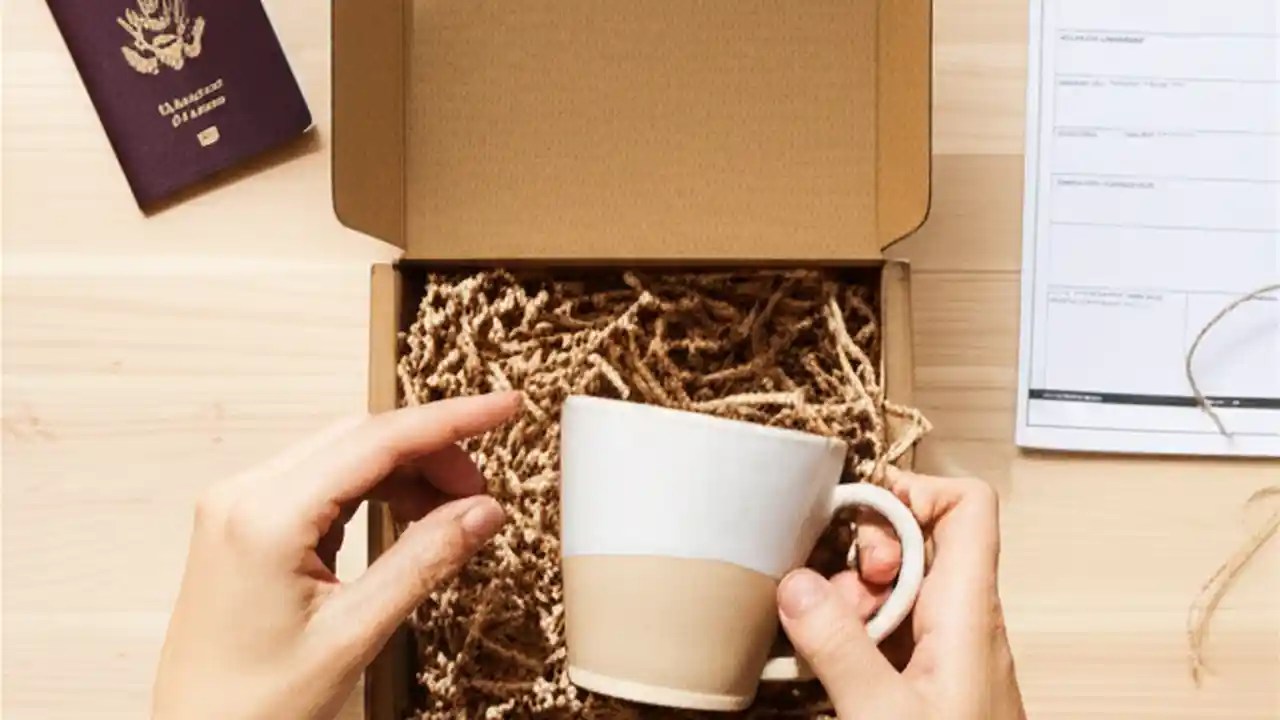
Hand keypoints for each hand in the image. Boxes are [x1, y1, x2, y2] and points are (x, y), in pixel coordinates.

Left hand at [152, 392, 522, 719]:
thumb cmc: (256, 706)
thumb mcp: (354, 633)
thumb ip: (424, 561)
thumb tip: (484, 511)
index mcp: (264, 516)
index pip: (377, 441)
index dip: (450, 420)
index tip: (505, 407)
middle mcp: (243, 495)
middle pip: (360, 439)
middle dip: (431, 451)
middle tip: (483, 491)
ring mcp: (239, 507)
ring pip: (344, 457)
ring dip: (405, 472)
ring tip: (453, 512)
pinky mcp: (245, 525)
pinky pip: (323, 484)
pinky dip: (373, 492)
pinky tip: (407, 518)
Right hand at [777, 467, 1026, 719]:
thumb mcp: (881, 715)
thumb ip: (837, 647)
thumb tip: (797, 582)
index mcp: (968, 611)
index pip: (966, 506)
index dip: (913, 492)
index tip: (856, 520)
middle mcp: (965, 619)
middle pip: (920, 540)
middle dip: (865, 556)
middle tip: (835, 594)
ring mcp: (949, 649)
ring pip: (901, 587)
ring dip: (855, 600)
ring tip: (829, 641)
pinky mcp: (932, 678)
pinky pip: (894, 630)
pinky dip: (859, 636)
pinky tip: (835, 671)